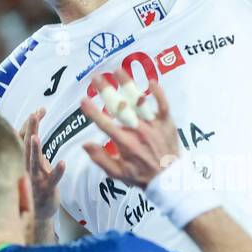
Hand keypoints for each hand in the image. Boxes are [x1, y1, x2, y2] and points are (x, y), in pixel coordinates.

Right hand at [18, 107, 66, 221]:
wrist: (38, 216)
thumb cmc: (37, 188)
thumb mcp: (34, 168)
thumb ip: (34, 153)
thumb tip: (33, 135)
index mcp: (24, 160)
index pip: (24, 138)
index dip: (30, 124)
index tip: (38, 110)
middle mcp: (26, 168)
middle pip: (27, 146)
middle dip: (30, 129)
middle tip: (33, 114)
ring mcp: (35, 179)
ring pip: (34, 162)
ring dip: (36, 150)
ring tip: (36, 137)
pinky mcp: (47, 190)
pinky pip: (52, 179)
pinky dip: (57, 171)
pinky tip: (63, 162)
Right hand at [80, 71, 179, 188]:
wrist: (169, 180)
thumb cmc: (142, 176)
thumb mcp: (118, 174)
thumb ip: (101, 159)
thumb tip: (85, 145)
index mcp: (125, 143)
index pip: (105, 124)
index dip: (92, 112)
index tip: (83, 100)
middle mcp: (138, 132)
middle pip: (119, 107)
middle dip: (106, 91)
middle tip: (96, 78)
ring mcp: (153, 126)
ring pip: (139, 102)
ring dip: (128, 85)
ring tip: (117, 70)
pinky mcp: (167, 123)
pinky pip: (163, 105)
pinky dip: (158, 93)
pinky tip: (150, 81)